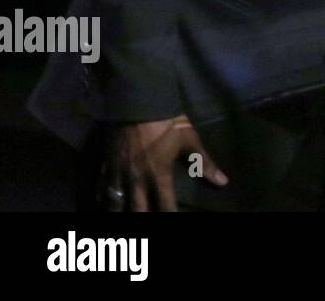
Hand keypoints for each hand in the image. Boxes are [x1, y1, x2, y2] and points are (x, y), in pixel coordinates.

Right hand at [100, 114, 228, 210]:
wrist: (139, 102)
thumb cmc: (167, 121)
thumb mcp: (189, 140)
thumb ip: (204, 163)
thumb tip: (223, 182)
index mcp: (159, 175)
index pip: (165, 205)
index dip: (170, 216)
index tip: (172, 220)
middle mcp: (137, 179)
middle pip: (137, 209)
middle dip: (143, 218)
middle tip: (146, 222)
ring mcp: (119, 172)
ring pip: (115, 203)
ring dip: (120, 212)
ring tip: (123, 218)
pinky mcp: (107, 163)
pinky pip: (102, 186)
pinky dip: (103, 198)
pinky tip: (104, 203)